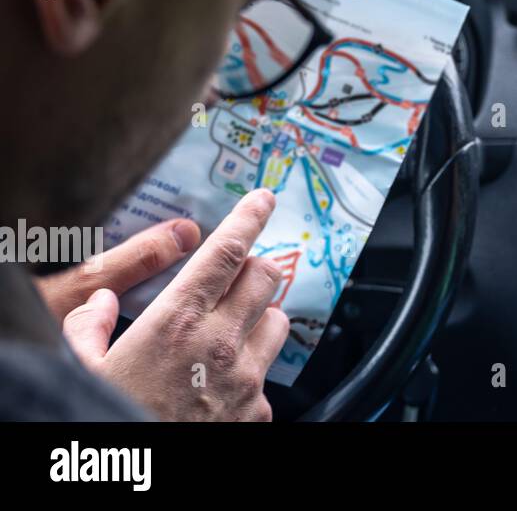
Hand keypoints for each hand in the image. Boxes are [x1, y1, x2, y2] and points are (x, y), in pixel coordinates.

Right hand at [61, 189, 289, 420]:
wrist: (130, 477)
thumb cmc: (105, 424)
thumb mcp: (79, 371)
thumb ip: (86, 329)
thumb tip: (99, 304)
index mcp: (177, 321)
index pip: (227, 251)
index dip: (249, 217)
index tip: (263, 198)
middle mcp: (220, 343)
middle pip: (266, 278)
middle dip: (256, 268)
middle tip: (239, 274)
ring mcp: (245, 379)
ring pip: (279, 321)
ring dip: (262, 317)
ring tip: (233, 330)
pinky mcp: (258, 411)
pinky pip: (269, 377)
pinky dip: (254, 373)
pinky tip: (224, 386)